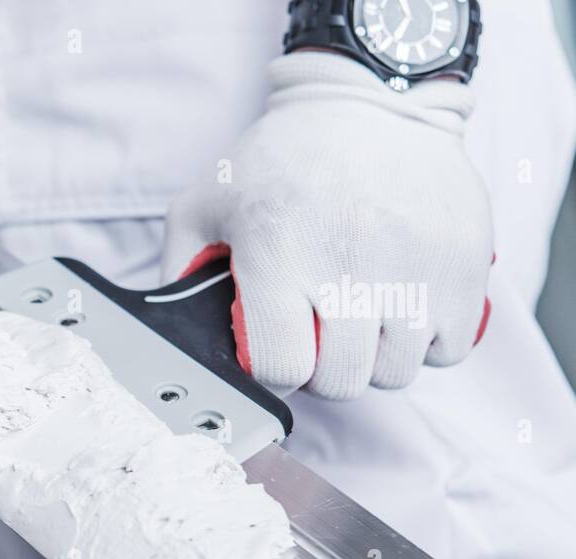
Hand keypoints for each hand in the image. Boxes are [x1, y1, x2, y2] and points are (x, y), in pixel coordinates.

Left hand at [162, 53, 493, 399]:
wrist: (373, 98)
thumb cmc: (281, 159)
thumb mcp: (207, 201)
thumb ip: (179, 268)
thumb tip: (171, 333)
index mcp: (278, 253)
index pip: (282, 369)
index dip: (276, 371)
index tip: (277, 350)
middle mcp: (349, 263)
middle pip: (342, 382)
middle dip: (324, 370)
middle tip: (319, 333)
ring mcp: (414, 265)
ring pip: (396, 372)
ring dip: (376, 358)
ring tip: (362, 317)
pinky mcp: (465, 260)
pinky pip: (449, 347)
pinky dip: (428, 341)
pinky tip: (405, 307)